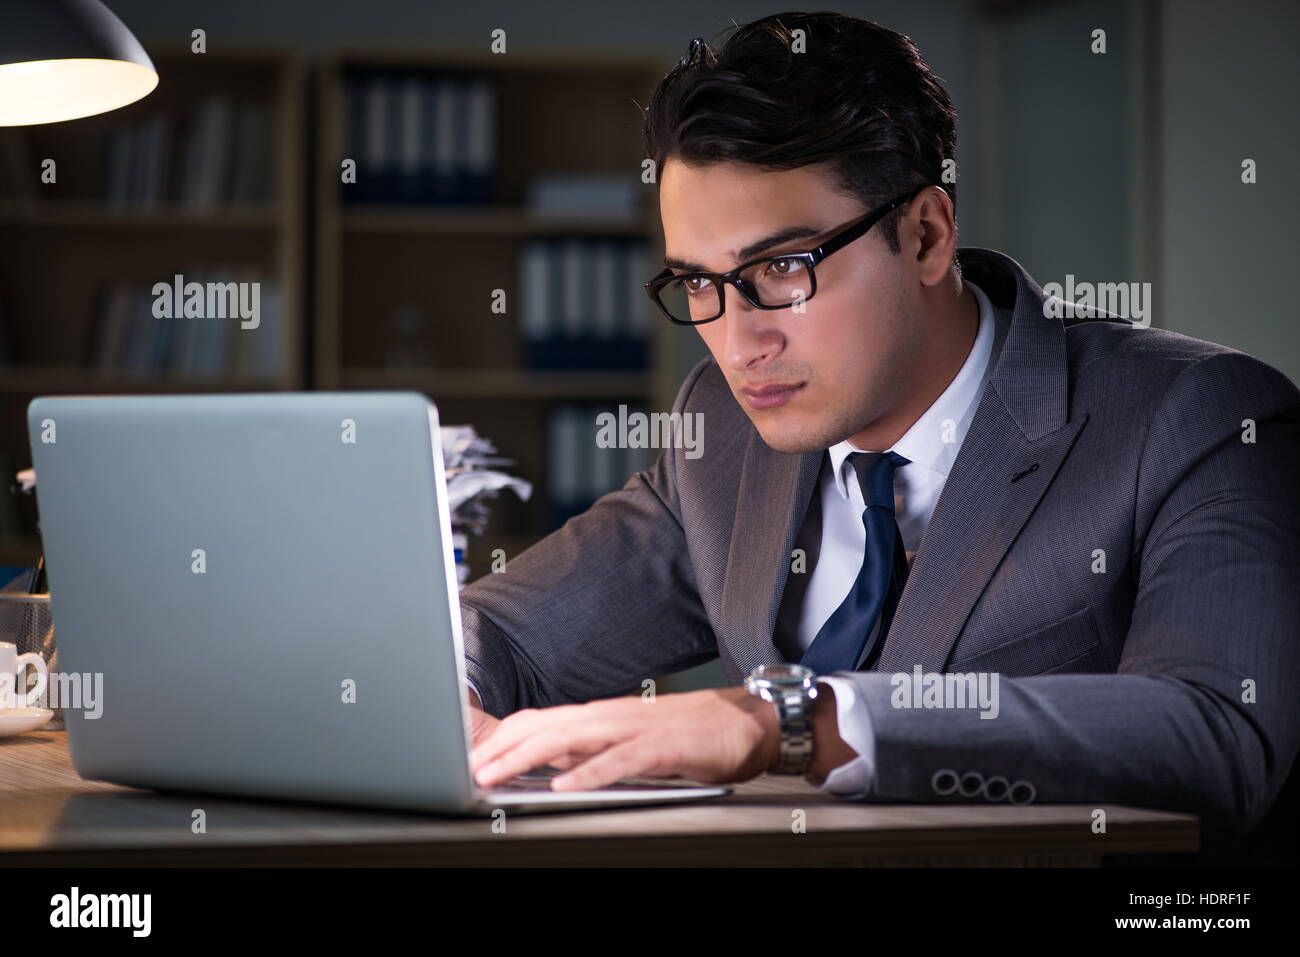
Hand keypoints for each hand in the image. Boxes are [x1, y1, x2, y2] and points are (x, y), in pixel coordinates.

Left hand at [468, 686, 780, 791]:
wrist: (750, 722)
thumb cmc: (694, 735)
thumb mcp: (631, 743)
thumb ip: (592, 751)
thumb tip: (550, 764)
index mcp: (602, 716)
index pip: (541, 721)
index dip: (503, 739)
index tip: (472, 759)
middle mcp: (611, 716)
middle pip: (545, 727)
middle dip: (502, 750)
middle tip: (470, 771)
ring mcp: (635, 729)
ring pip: (571, 739)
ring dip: (528, 758)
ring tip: (497, 776)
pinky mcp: (661, 747)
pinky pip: (618, 760)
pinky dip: (588, 773)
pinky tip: (563, 787)